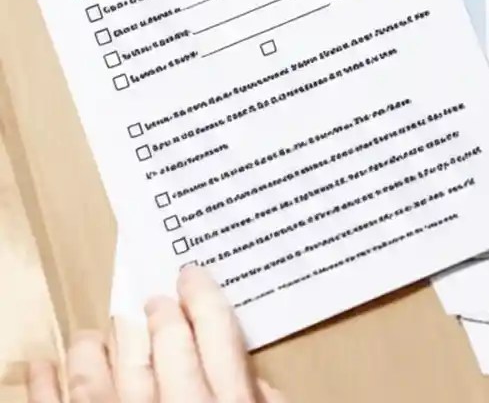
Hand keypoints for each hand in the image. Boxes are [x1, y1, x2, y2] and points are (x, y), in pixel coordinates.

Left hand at [26, 266, 285, 402]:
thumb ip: (266, 401)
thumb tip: (255, 376)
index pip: (217, 336)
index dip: (203, 298)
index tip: (192, 275)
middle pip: (164, 347)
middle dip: (157, 317)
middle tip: (151, 299)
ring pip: (103, 376)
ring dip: (98, 348)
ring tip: (96, 333)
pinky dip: (46, 385)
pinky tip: (45, 365)